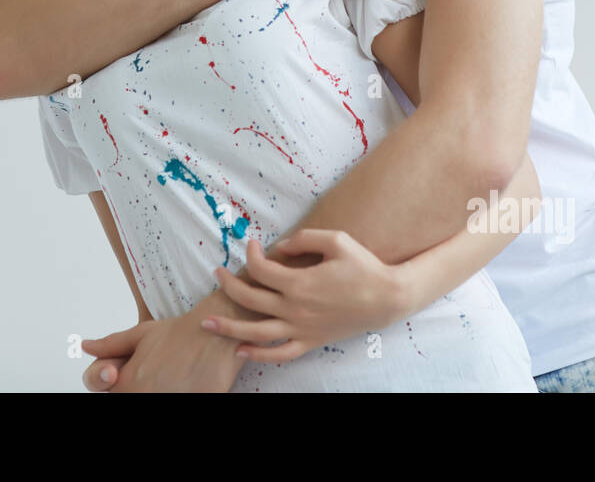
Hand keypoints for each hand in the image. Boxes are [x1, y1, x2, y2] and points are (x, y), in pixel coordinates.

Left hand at [80, 300, 246, 391]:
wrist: (216, 335)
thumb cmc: (180, 333)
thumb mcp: (140, 334)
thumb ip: (110, 346)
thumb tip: (86, 346)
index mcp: (126, 385)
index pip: (110, 392)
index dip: (117, 381)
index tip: (130, 371)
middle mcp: (143, 398)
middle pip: (132, 397)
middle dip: (140, 386)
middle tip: (158, 370)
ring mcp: (167, 403)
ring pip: (152, 400)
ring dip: (158, 389)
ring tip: (172, 375)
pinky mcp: (191, 404)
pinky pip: (173, 401)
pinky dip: (175, 391)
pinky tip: (182, 382)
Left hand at [200, 231, 411, 362]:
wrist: (388, 297)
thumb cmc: (363, 266)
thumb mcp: (336, 240)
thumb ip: (304, 239)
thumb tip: (280, 246)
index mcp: (299, 282)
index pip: (260, 269)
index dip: (251, 254)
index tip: (252, 244)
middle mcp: (295, 308)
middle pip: (250, 298)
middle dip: (228, 285)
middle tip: (216, 274)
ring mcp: (302, 328)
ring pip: (257, 332)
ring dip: (229, 327)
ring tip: (207, 324)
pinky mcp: (311, 341)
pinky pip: (280, 353)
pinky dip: (259, 355)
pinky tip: (241, 350)